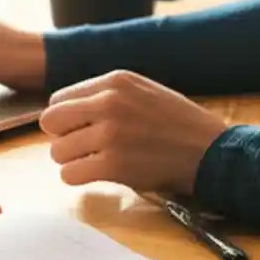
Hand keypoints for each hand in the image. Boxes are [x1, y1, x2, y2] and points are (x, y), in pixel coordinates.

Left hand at [39, 70, 228, 195]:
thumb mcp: (143, 91)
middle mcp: (108, 103)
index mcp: (115, 81)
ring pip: (57, 151)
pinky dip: (77, 177)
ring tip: (94, 161)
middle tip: (81, 147)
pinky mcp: (113, 165)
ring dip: (71, 160)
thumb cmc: (178, 123)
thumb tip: (67, 110)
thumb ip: (107, 94)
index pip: (59, 98)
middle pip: (50, 121)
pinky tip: (95, 174)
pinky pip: (69, 174)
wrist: (209, 151)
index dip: (66, 117)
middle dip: (61, 136)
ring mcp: (109, 134)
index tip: (80, 129)